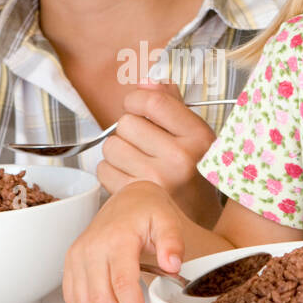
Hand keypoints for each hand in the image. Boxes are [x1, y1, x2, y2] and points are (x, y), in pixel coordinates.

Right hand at [62, 180, 185, 302]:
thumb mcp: (168, 221)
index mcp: (116, 238)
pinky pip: (73, 298)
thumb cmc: (147, 211)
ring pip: (84, 302)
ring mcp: (77, 255)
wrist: (127, 200)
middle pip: (101, 298)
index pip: (121, 283)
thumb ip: (173, 243)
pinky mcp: (70, 263)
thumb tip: (173, 266)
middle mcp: (91, 247)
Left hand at [96, 78, 221, 225]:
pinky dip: (111, 172)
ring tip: (138, 162)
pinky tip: (130, 177)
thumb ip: (170, 102)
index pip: (151, 101)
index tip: (139, 108)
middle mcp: (180, 158)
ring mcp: (157, 180)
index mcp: (198, 136)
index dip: (136, 100)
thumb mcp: (195, 134)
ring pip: (111, 145)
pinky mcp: (137, 198)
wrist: (199, 221)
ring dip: (119, 152)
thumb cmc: (194, 173)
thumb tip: (143, 81)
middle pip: (126, 123)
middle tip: (145, 145)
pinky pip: (104, 170)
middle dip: (129, 131)